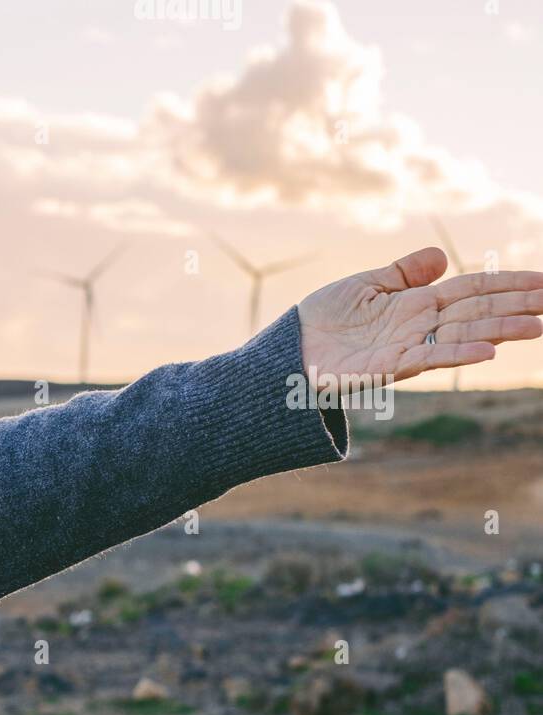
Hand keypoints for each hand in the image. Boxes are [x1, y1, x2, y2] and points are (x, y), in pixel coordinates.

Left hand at [297, 247, 542, 386]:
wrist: (288, 349)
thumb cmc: (323, 319)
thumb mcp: (367, 285)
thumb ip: (405, 273)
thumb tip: (441, 256)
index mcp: (417, 304)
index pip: (472, 289)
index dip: (507, 283)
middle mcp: (418, 327)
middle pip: (478, 310)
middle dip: (518, 305)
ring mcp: (406, 347)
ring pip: (463, 334)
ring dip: (501, 329)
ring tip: (539, 325)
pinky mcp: (388, 366)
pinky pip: (430, 358)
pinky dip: (459, 353)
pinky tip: (489, 351)